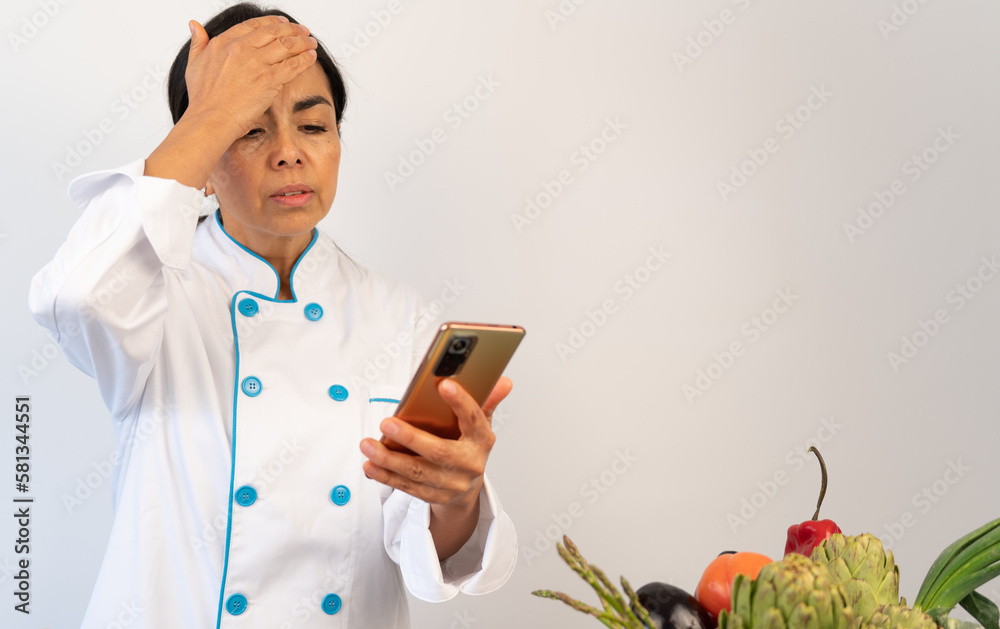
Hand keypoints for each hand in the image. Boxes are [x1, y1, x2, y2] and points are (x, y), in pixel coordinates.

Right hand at [184, 15, 317, 136]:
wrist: (210, 119)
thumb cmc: (202, 98)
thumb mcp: (194, 64)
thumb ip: (198, 43)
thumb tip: (194, 25)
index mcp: (224, 42)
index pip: (253, 25)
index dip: (271, 22)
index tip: (281, 22)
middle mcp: (241, 48)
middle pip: (274, 32)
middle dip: (292, 29)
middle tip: (303, 30)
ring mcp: (256, 63)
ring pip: (287, 45)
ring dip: (303, 41)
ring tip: (311, 42)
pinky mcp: (269, 79)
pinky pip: (293, 65)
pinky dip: (305, 58)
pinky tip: (312, 56)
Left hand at [359, 377, 512, 507]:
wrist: (467, 490)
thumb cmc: (469, 448)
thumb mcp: (480, 424)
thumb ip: (487, 401)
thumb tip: (503, 381)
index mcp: (482, 440)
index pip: (474, 419)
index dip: (460, 402)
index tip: (443, 384)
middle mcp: (469, 464)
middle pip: (439, 452)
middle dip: (410, 438)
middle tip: (386, 423)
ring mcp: (451, 483)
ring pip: (417, 472)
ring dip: (389, 459)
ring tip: (367, 445)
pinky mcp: (434, 496)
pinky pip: (407, 487)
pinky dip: (386, 476)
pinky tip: (370, 465)